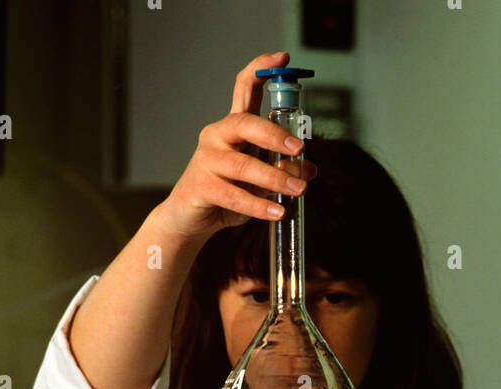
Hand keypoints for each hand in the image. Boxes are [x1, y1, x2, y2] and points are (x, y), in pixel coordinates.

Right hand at [160, 50, 317, 243]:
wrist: (190, 219)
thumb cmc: (226, 193)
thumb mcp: (259, 180)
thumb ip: (282, 169)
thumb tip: (309, 169)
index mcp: (233, 127)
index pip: (244, 87)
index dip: (262, 68)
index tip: (283, 58)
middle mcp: (217, 136)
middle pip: (244, 123)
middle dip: (274, 134)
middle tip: (300, 149)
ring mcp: (207, 160)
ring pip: (243, 165)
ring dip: (275, 178)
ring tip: (299, 190)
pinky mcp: (202, 187)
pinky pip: (234, 195)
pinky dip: (259, 205)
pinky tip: (277, 211)